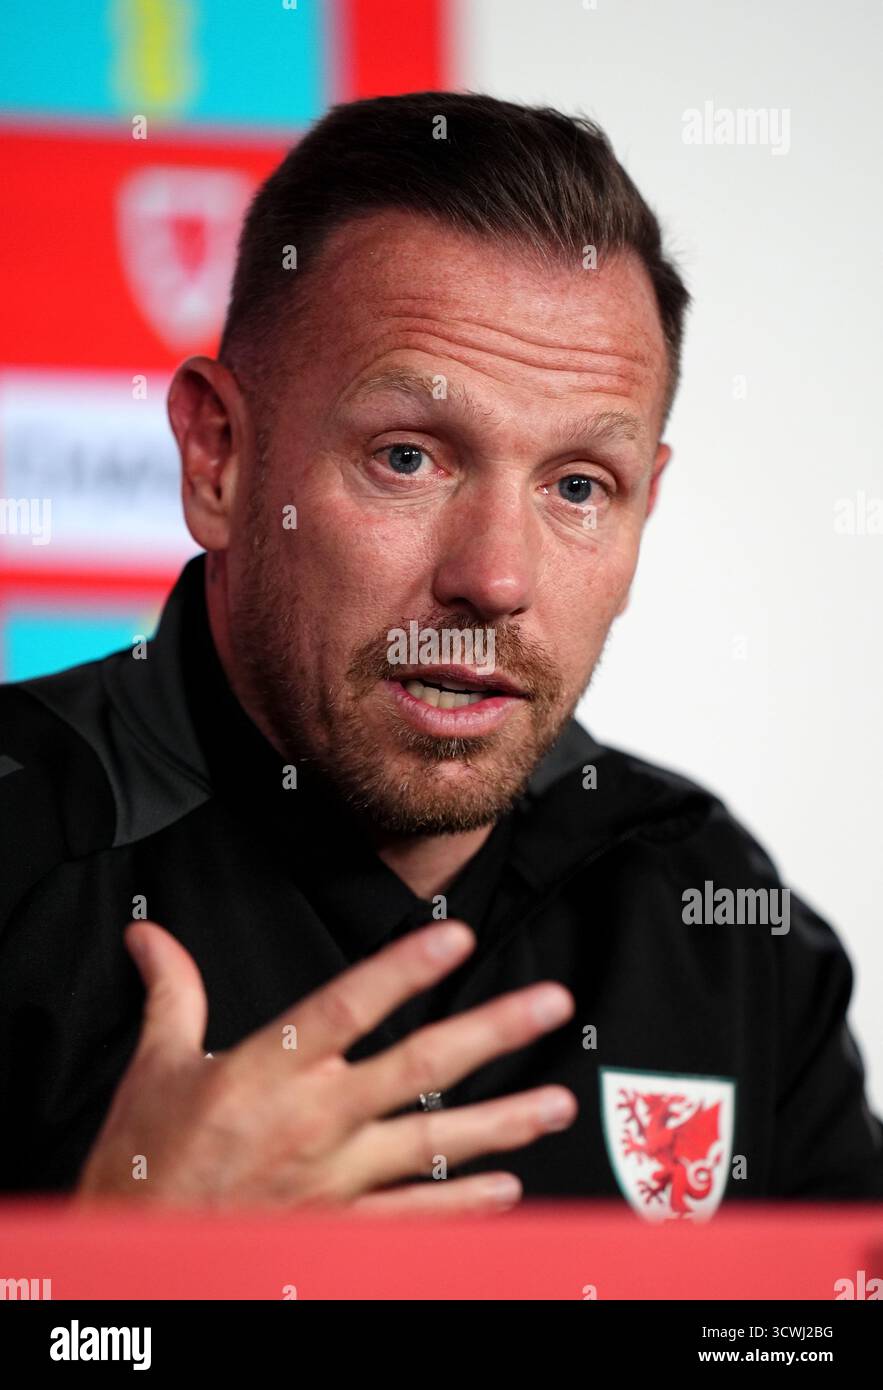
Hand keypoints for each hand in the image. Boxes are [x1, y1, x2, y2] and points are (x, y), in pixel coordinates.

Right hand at [74, 918, 576, 1213]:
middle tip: (551, 1005)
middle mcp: (313, 1119)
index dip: (402, 970)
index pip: (347, 1006)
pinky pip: (413, 1214)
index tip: (456, 937)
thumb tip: (151, 937)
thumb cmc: (146, 1162)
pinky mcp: (338, 1225)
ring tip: (556, 1103)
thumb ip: (172, 993)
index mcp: (268, 1069)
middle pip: (417, 1068)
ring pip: (434, 1144)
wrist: (140, 1252)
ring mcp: (334, 1177)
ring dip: (502, 1123)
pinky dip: (463, 1204)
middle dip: (490, 1033)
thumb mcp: (155, 1067)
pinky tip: (508, 1189)